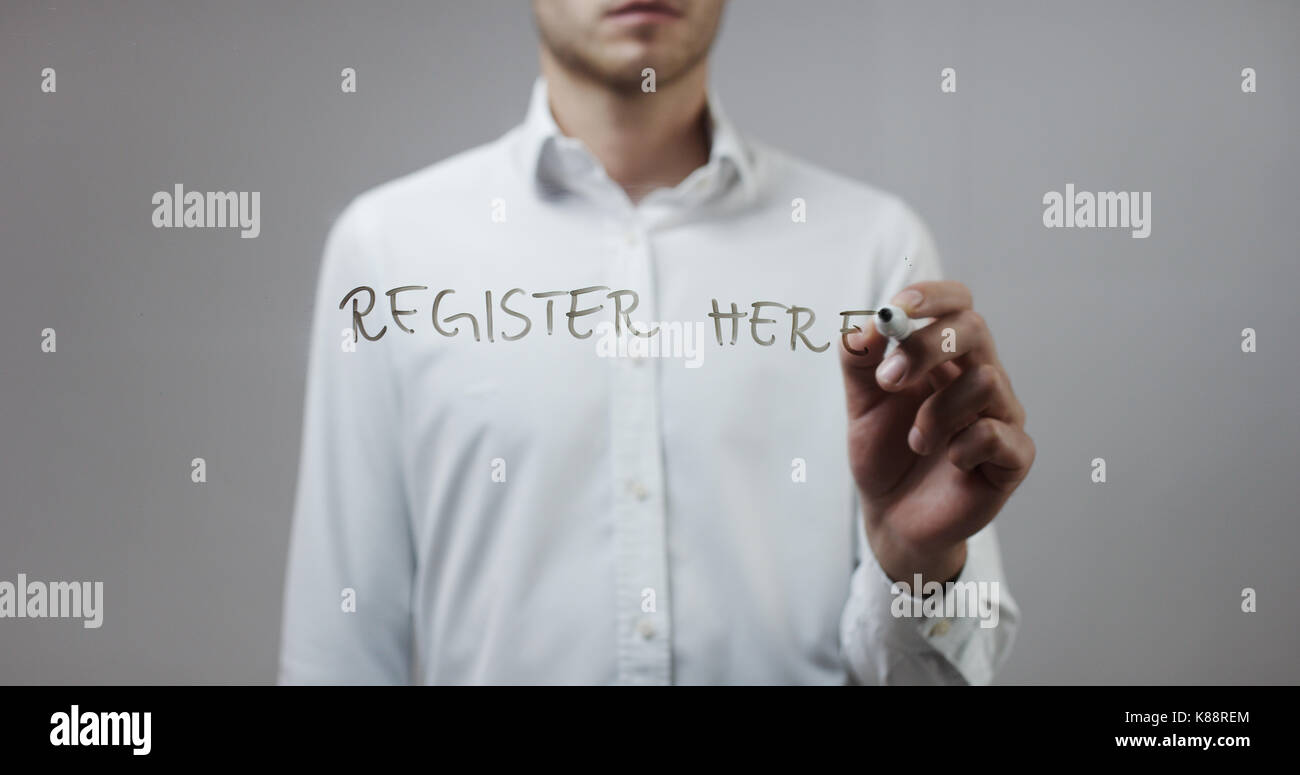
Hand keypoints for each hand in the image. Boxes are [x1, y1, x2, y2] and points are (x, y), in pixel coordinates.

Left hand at [839, 281, 1034, 583]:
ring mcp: (1002, 415)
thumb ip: (858, 360)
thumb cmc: (884, 453)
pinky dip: (961, 447)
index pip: (957, 304)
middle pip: (974, 329)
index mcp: (947, 356)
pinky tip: (947, 461)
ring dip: (936, 412)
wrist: (892, 517)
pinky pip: (996, 435)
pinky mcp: (1013, 457)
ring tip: (915, 442)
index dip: (933, 296)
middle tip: (887, 381)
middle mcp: (980, 376)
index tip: (896, 310)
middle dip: (926, 347)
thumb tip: (865, 324)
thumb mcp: (860, 403)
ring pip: (985, 380)